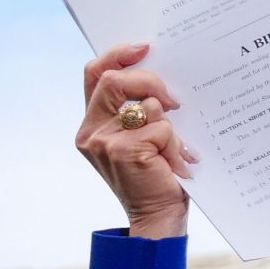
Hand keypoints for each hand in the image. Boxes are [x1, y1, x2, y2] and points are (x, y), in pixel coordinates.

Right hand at [76, 42, 195, 239]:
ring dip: (169, 125)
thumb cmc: (155, 179)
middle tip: (174, 99)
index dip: (117, 54)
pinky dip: (175, 144)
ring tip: (176, 148)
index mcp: (92, 124)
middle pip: (114, 80)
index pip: (95, 74)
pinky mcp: (124, 150)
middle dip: (149, 80)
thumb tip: (159, 77)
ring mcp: (104, 141)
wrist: (158, 220)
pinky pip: (159, 128)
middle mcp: (91, 132)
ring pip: (144, 105)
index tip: (144, 48)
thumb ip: (138, 110)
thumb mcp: (142, 139)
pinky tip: (178, 164)